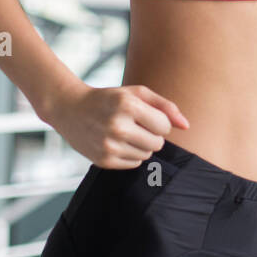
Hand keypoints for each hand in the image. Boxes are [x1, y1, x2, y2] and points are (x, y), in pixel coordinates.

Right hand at [47, 83, 189, 168]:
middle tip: (135, 125)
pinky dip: (130, 154)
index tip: (146, 116)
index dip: (160, 122)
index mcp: (128, 106)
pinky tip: (116, 142)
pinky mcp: (103, 160)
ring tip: (126, 133)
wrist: (70, 109)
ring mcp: (109, 145)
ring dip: (142, 145)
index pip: (165, 126)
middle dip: (152, 135)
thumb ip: (166, 107)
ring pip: (147, 155)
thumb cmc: (110, 99)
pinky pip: (134, 163)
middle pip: (158, 143)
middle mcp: (117, 127)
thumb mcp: (137, 93)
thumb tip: (187, 126)